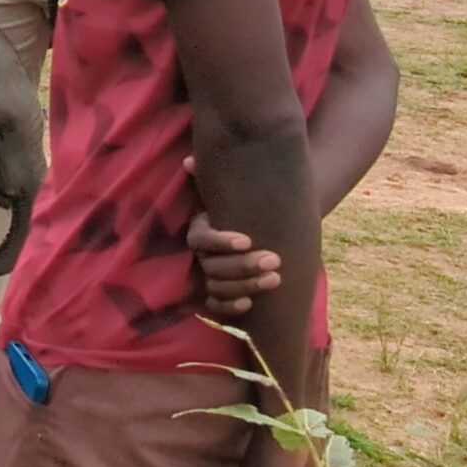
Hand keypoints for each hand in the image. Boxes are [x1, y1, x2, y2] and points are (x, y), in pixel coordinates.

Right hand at [184, 156, 283, 316]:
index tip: (248, 240)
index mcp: (201, 230)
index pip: (202, 240)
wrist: (270, 223)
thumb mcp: (234, 190)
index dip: (221, 242)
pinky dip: (230, 306)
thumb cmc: (249, 205)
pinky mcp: (221, 292)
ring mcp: (210, 275)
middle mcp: (200, 255)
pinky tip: (250, 303)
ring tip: (276, 277)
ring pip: (217, 287)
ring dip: (245, 285)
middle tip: (274, 260)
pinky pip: (215, 306)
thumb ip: (213, 175)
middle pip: (212, 267)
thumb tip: (190, 160)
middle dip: (243, 265)